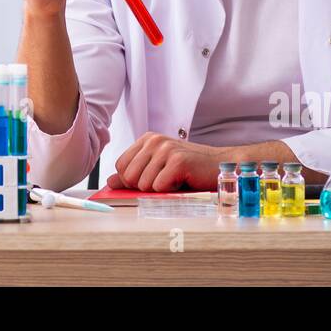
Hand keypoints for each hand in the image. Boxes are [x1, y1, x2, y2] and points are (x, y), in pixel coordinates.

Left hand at [106, 132, 223, 191]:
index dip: (132, 180)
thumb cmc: (189, 169)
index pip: (120, 166)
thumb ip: (133, 173)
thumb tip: (110, 181)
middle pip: (129, 177)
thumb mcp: (158, 168)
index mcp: (147, 139)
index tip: (151, 178)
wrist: (220, 165)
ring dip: (160, 189)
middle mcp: (154, 141)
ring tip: (176, 179)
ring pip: (144, 184)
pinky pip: (159, 187)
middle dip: (145, 186)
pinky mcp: (178, 161)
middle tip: (165, 180)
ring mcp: (166, 149)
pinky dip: (171, 190)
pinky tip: (183, 181)